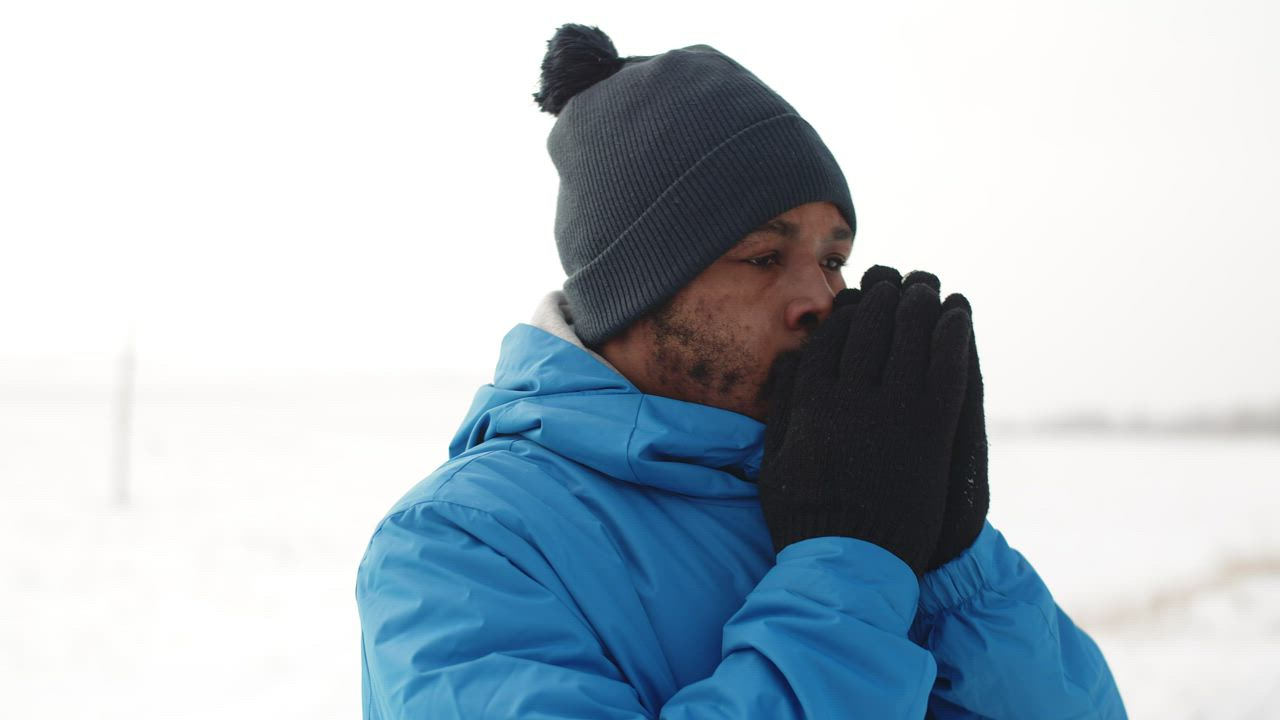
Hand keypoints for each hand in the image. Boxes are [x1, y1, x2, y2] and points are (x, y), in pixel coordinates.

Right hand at [759, 278, 971, 575]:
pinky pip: (946, 368)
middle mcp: (850, 398)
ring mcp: (891, 412)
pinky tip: (960, 313)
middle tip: (897, 274)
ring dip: (921, 303)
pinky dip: (954, 335)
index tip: (859, 294)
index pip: (831, 338)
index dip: (849, 310)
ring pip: (909, 338)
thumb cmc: (806, 518)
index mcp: (811, 403)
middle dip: (886, 294)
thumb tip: (789, 361)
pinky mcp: (929, 430)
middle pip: (871, 328)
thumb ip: (781, 410)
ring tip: (928, 283)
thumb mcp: (774, 462)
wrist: (849, 563)